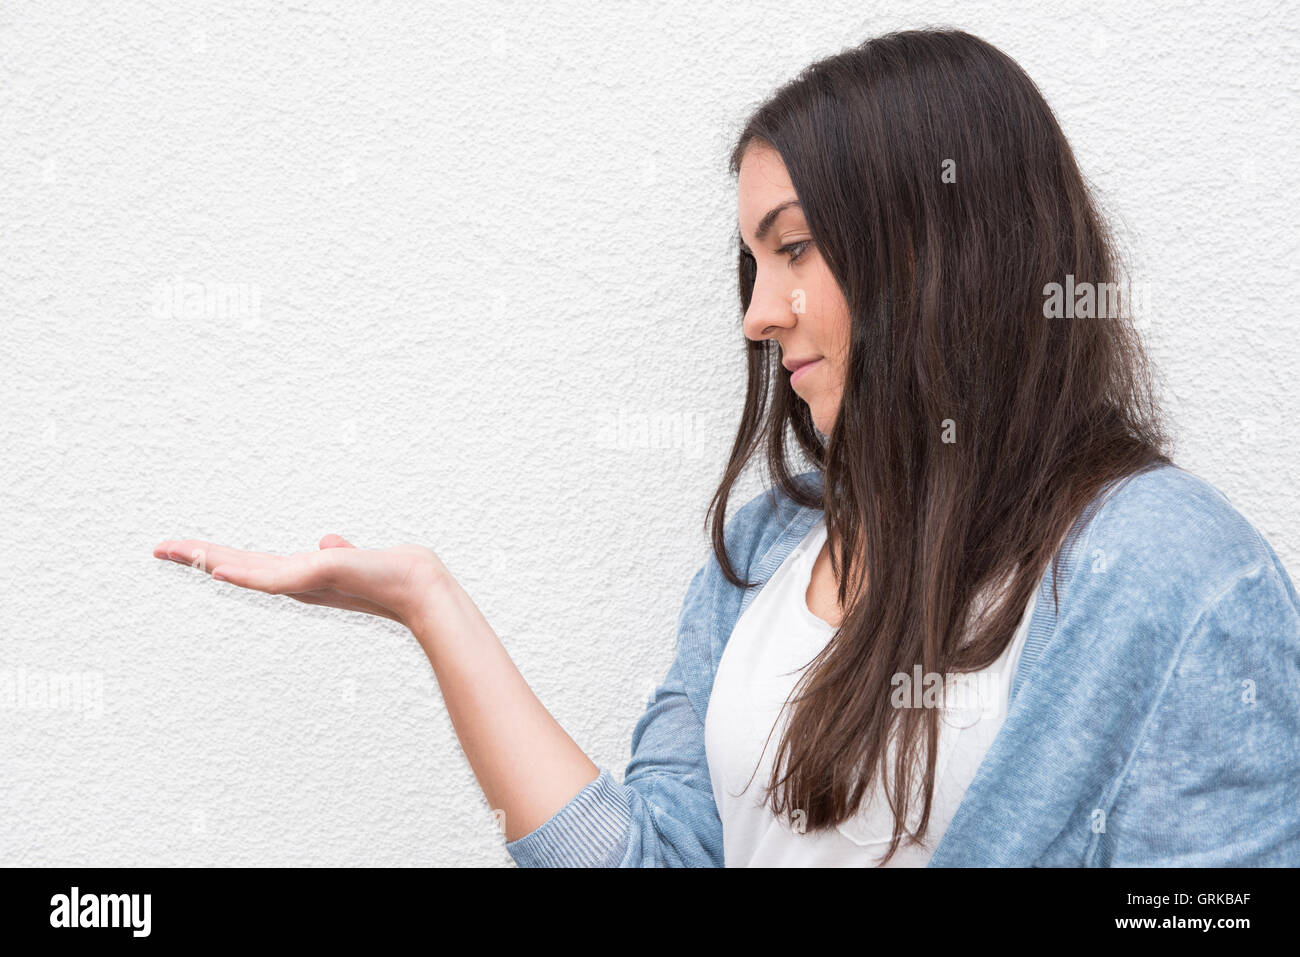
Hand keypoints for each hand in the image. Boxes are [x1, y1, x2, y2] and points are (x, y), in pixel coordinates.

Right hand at [151, 533, 449, 630]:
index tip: (185, 550)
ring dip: (209, 560)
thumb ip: (334, 552)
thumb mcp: (352, 558)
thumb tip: (325, 540)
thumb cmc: (387, 574)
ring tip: (175, 550)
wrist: (415, 585)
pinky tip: (218, 571)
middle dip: (197, 557)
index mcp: (298, 575)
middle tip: (158, 548)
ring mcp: (301, 582)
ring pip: (245, 571)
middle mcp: (294, 581)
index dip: (215, 557)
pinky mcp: (313, 578)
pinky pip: (272, 579)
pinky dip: (244, 575)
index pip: (248, 564)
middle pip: (236, 567)